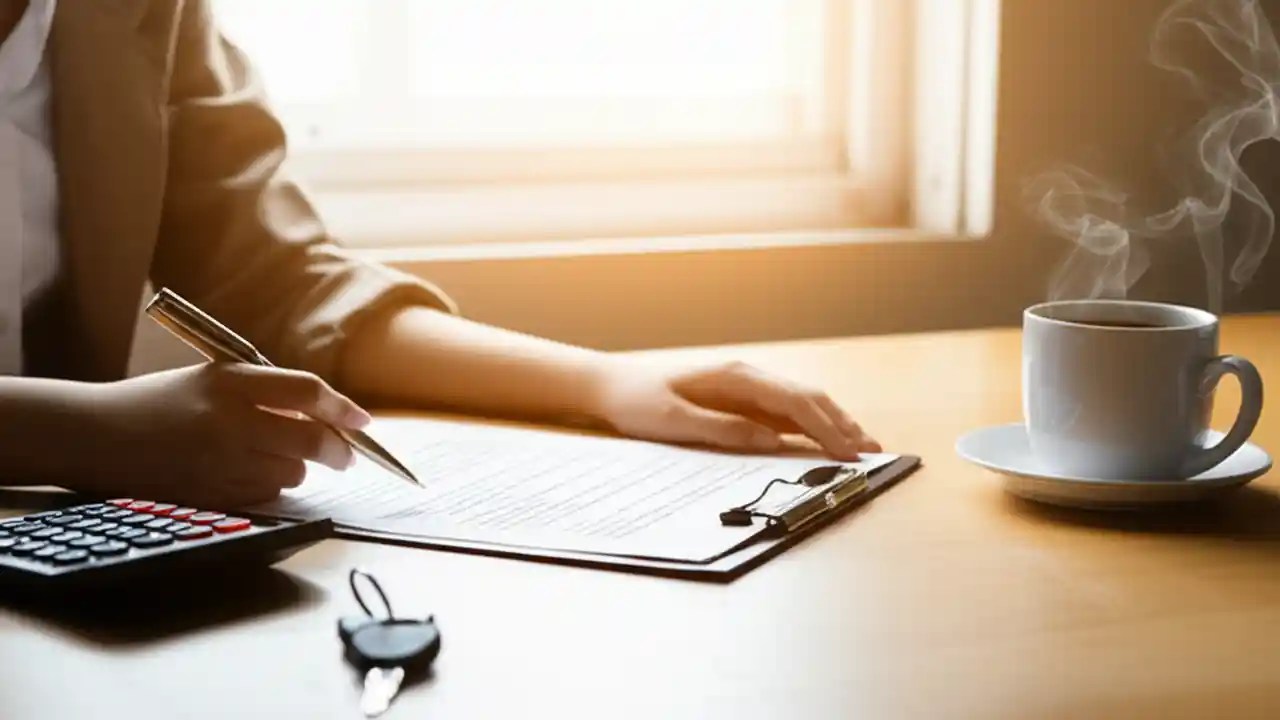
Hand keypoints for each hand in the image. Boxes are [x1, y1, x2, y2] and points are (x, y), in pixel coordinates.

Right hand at [74, 364, 370, 506]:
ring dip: (295, 469)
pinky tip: (246, 474)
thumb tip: (325, 413)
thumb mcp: (211, 378)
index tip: (362, 420)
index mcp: (231, 382)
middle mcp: (231, 421)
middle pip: (312, 440)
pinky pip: (264, 496)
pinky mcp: (211, 494)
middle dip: (338, 450)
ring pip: (292, 473)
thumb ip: (264, 391)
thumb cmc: (159, 402)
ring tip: (270, 457)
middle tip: (346, 454)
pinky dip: (268, 487)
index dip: (342, 407)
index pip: (307, 392)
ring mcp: (221, 460)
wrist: (96, 436)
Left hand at [590, 358, 879, 459]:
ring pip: (801, 402)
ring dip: (832, 423)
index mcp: (736, 377)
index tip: (851, 451)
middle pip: (808, 398)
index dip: (827, 427)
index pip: (795, 401)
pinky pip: (784, 412)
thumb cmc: (637, 402)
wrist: (611, 385)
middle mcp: (748, 376)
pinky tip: (825, 441)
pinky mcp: (740, 399)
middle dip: (842, 424)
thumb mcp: (674, 421)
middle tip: (872, 452)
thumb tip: (773, 442)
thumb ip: (724, 430)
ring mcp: (746, 386)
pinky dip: (810, 426)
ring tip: (861, 446)